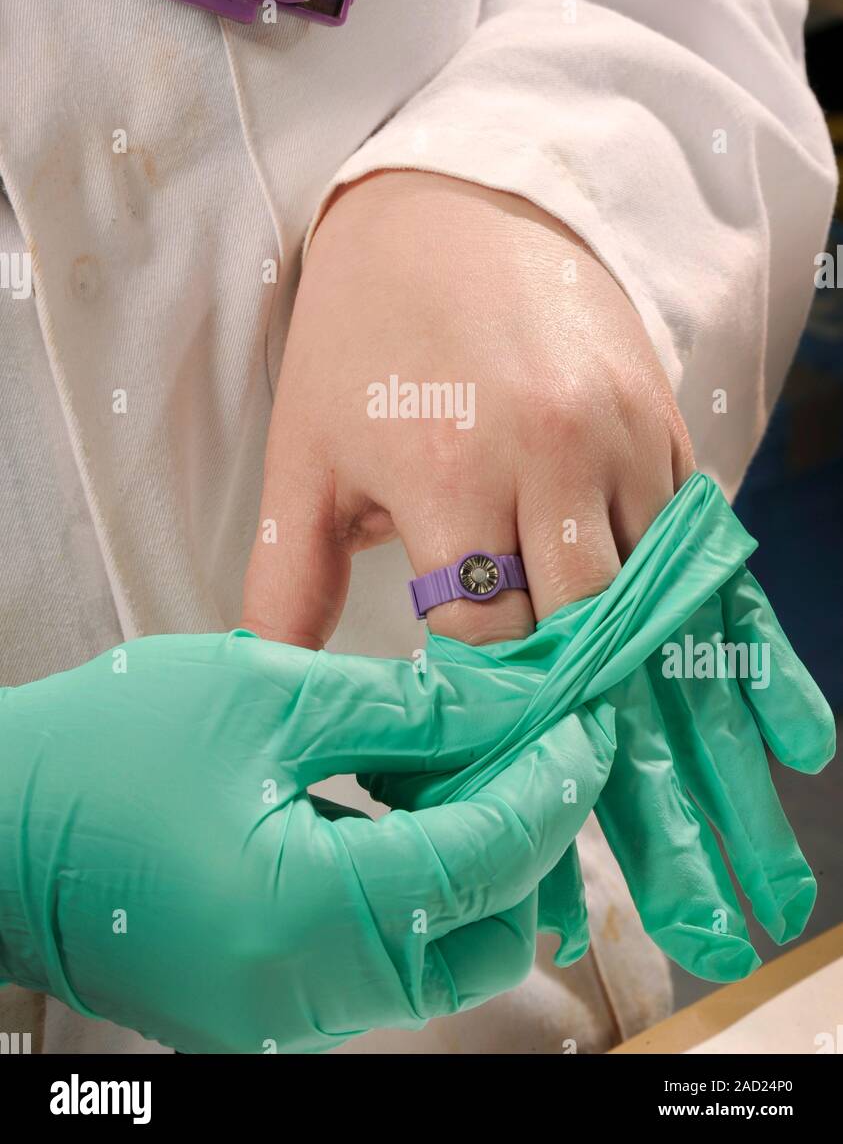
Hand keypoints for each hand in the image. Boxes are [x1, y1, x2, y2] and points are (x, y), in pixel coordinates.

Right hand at [0, 631, 614, 1052]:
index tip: (582, 720)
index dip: (552, 782)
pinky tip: (405, 797)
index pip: (487, 858)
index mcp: (307, 920)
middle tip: (527, 735)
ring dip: (474, 851)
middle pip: (484, 929)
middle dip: (525, 827)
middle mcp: (307, 1001)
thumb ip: (406, 707)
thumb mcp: (266, 696)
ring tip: (460, 754)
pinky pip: (385, 955)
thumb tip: (513, 703)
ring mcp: (288, 1019)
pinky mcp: (274, 1009)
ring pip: (441, 950)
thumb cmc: (103, 754)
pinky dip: (418, 878)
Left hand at [242, 170, 694, 646]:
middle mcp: (551, 453)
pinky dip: (641, 563)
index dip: (473, 686)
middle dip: (543, 663)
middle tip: (512, 677)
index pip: (490, 641)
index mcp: (450, 472)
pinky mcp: (663, 415)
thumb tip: (270, 688)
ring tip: (554, 620)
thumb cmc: (363, 339)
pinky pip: (676, 530)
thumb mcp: (306, 456)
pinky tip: (594, 556)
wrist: (450, 210)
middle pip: (579, 625)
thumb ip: (287, 581)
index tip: (458, 697)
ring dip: (599, 618)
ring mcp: (620, 432)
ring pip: (643, 587)